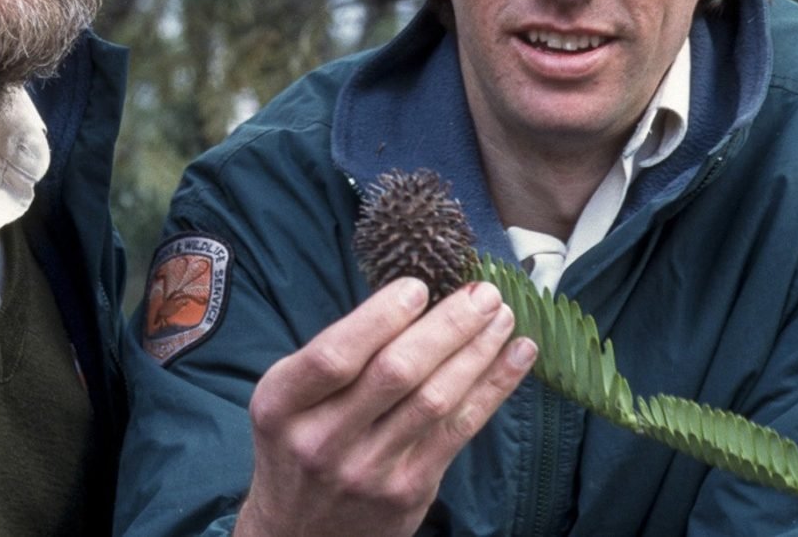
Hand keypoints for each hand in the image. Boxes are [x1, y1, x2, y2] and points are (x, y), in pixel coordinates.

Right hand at [233, 278, 536, 536]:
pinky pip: (459, 430)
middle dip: (447, 326)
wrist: (299, 535)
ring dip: (477, 352)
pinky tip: (515, 357)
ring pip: (435, 400)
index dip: (379, 318)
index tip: (418, 286)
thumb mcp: (287, 401)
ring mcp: (368, 470)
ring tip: (501, 316)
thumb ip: (335, 359)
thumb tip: (414, 300)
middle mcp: (322, 441)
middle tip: (482, 292)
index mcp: (281, 406)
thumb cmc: (297, 446)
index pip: (334, 356)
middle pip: (395, 373)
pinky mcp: (409, 491)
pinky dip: (492, 388)